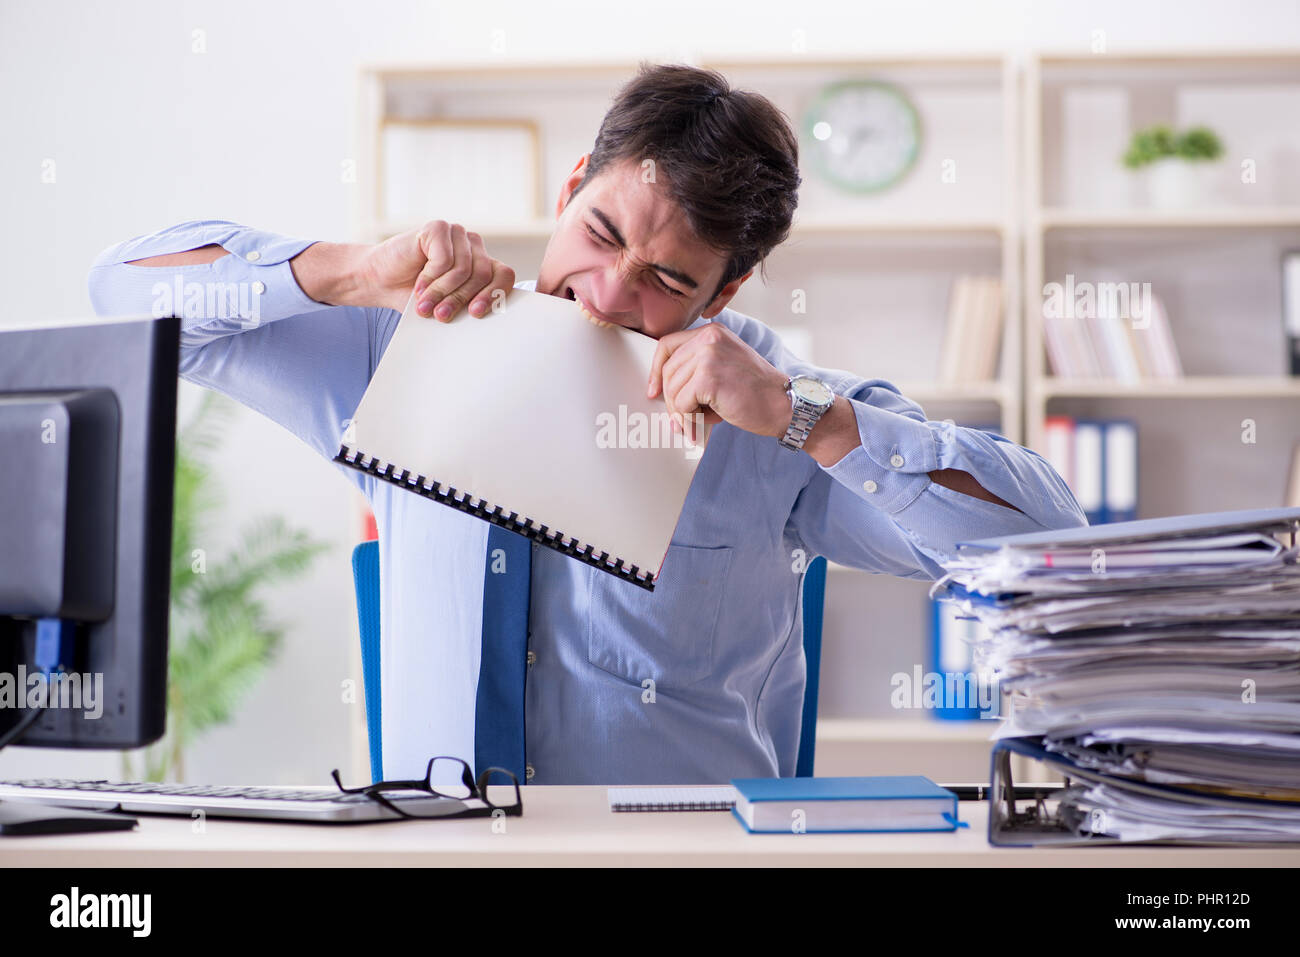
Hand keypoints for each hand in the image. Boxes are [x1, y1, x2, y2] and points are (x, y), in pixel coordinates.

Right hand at [360, 220, 515, 319]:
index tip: (475, 314)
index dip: (494, 295)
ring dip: (441, 292)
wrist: (380, 281)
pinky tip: (418, 285)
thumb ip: (468, 306)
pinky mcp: (438, 228)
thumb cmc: (416, 296)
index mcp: (482, 264)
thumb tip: (485, 316)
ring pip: (463, 269)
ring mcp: (457, 234)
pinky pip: (444, 259)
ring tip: (424, 305)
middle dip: (460, 299)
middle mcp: (473, 246)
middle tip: (440, 315)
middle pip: (483, 274)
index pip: (504, 275)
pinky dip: (430, 277)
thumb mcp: (447, 305)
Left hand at [646, 322, 792, 443]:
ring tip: (701, 423)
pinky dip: (690, 419)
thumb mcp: (724, 369)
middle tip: (683, 420)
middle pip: (668, 371)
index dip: (656, 370)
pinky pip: (681, 404)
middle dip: (672, 400)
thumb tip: (660, 394)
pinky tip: (705, 425)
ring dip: (683, 413)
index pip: (667, 345)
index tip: (654, 391)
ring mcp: (708, 355)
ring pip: (672, 390)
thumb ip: (695, 372)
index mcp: (712, 332)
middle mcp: (708, 338)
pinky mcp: (708, 377)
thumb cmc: (756, 394)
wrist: (785, 405)